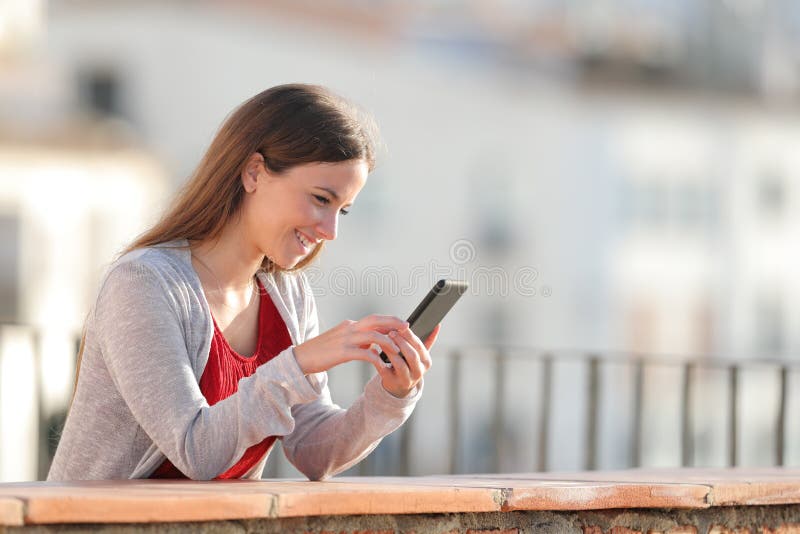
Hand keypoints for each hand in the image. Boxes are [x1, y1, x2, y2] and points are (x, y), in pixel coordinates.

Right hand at [293, 314, 407, 373]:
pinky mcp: (342, 352)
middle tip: (406, 327)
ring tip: (397, 350)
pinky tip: (381, 364)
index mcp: (349, 325)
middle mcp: (348, 328)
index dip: (389, 321)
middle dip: (392, 322)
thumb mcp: (342, 343)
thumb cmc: (320, 352)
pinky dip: (375, 357)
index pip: (373, 319)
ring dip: (388, 342)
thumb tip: (374, 344)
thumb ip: (358, 341)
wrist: (300, 359)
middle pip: (375, 320)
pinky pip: (364, 353)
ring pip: (373, 336)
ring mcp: (345, 339)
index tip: (402, 324)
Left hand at [377, 323, 439, 397]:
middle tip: (391, 333)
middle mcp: (418, 372)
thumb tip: (437, 325)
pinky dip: (378, 360)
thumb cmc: (409, 365)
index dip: (409, 336)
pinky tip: (374, 351)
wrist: (399, 386)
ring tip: (382, 341)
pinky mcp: (392, 383)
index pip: (420, 346)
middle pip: (412, 355)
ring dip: (390, 350)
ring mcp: (406, 379)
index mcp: (426, 362)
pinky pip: (384, 370)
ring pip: (399, 363)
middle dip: (401, 342)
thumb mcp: (420, 355)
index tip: (400, 327)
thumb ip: (428, 340)